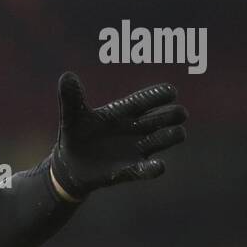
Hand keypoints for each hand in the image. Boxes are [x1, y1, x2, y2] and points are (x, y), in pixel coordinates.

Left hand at [49, 72, 187, 200]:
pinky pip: (144, 170)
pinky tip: (158, 166)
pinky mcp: (128, 170)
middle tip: (179, 113)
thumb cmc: (75, 134)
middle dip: (171, 115)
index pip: (144, 101)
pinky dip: (151, 169)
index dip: (157, 95)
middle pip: (161, 119)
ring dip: (169, 137)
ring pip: (161, 140)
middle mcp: (134, 129)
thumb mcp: (72, 116)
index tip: (171, 91)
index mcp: (122, 112)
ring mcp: (135, 149)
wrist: (69, 164)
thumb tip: (67, 76)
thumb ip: (71, 98)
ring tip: (177, 132)